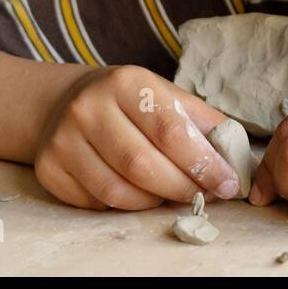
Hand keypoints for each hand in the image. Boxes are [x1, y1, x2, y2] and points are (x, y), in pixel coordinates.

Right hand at [33, 64, 242, 209]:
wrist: (66, 101)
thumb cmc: (130, 101)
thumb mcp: (167, 96)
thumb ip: (203, 122)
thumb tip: (238, 157)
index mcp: (126, 83)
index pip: (170, 131)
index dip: (203, 163)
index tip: (227, 183)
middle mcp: (89, 108)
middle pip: (143, 165)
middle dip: (182, 188)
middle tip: (204, 196)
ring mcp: (63, 140)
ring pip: (117, 191)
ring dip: (153, 201)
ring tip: (170, 192)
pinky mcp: (49, 169)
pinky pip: (95, 203)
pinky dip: (124, 206)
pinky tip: (138, 192)